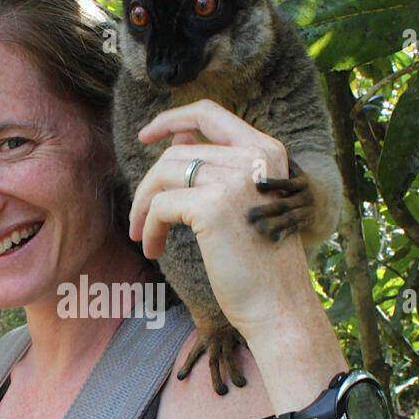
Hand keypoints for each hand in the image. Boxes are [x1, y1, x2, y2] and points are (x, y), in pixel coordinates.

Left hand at [128, 99, 320, 344]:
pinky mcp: (213, 206)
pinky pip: (160, 206)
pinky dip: (148, 227)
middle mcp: (253, 157)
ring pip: (163, 175)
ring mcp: (234, 179)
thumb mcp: (244, 204)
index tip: (145, 136)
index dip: (172, 119)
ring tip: (141, 234)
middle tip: (139, 218)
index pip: (210, 114)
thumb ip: (217, 167)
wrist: (279, 304)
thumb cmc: (260, 262)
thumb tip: (177, 140)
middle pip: (177, 152)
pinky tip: (153, 249)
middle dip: (149, 184)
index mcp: (266, 152)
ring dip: (143, 206)